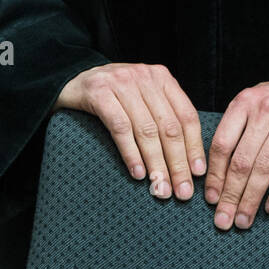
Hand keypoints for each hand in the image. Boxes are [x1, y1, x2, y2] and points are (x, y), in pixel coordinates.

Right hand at [53, 62, 205, 200]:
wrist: (70, 78)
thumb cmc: (113, 95)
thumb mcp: (142, 98)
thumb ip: (163, 116)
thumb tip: (188, 160)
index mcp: (161, 77)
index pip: (186, 115)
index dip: (194, 146)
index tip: (198, 174)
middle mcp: (144, 76)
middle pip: (169, 126)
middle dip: (178, 163)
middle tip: (182, 192)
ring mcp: (121, 82)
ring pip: (147, 129)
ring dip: (156, 164)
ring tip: (160, 189)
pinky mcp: (99, 92)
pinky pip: (120, 127)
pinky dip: (131, 153)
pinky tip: (138, 173)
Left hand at [204, 78, 268, 229]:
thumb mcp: (256, 105)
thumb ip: (238, 129)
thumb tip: (215, 173)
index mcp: (245, 102)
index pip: (222, 143)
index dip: (215, 175)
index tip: (211, 200)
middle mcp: (265, 107)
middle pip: (242, 159)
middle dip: (231, 195)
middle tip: (224, 221)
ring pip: (265, 165)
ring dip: (252, 198)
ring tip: (244, 220)